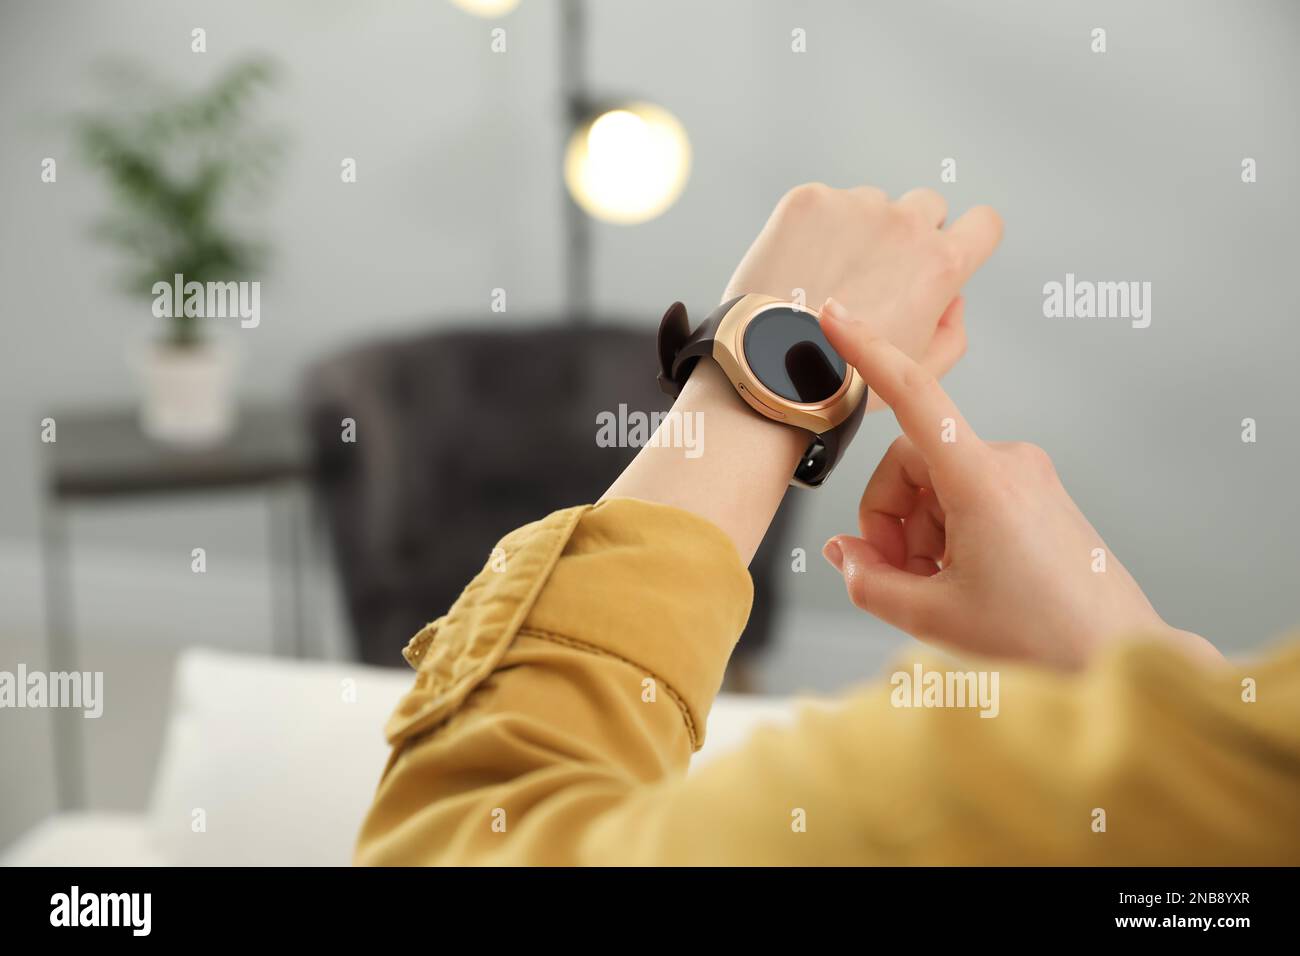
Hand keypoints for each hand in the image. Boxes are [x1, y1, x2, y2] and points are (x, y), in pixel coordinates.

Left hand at [723, 183, 1002, 409]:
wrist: (770, 366)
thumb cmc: (843, 378)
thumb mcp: (920, 373)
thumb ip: (952, 331)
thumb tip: (953, 298)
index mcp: (942, 263)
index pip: (984, 223)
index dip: (968, 238)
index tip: (946, 250)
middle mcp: (906, 223)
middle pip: (926, 207)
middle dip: (908, 235)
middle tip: (873, 276)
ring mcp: (856, 206)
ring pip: (873, 204)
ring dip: (859, 231)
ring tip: (826, 278)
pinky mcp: (810, 201)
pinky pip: (827, 204)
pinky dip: (816, 229)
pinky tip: (799, 267)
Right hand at [818, 298, 1222, 669]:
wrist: (1118, 656)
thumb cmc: (1043, 638)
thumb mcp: (932, 616)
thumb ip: (869, 580)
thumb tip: (843, 554)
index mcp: (981, 480)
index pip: (913, 396)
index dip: (868, 352)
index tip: (836, 319)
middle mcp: (1008, 463)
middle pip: (909, 462)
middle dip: (890, 518)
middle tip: (896, 575)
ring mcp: (1027, 476)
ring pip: (934, 482)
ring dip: (918, 531)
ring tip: (936, 588)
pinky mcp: (1036, 492)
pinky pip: (966, 493)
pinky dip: (946, 530)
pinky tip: (960, 578)